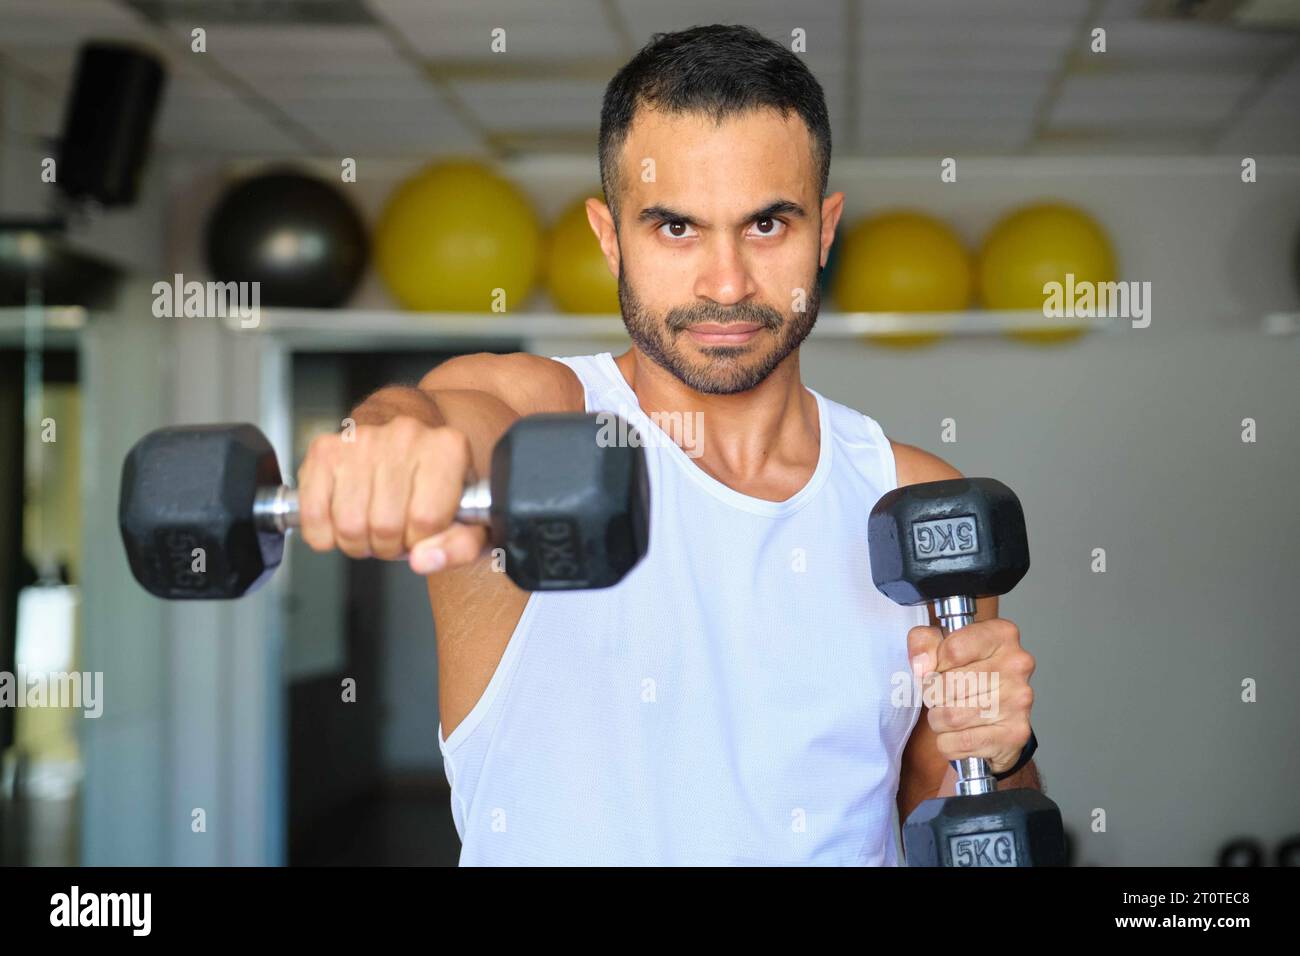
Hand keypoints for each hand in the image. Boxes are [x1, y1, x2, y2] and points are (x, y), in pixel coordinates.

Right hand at [295, 416, 488, 575]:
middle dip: (390, 544)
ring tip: (373, 525)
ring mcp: (361, 439)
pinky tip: (342, 522)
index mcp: (447, 448)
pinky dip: (324, 534)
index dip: (422, 540)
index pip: (426, 520)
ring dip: (359, 541)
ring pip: (349, 524)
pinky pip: (314, 515)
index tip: (423, 531)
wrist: (409, 441)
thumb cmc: (440, 484)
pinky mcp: (324, 449)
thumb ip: (461, 546)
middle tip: (396, 531)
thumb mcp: (471, 518)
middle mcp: (404, 435)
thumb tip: (423, 560)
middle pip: (385, 525)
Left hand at [907, 618, 1034, 774]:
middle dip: (933, 695)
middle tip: (940, 697)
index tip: (938, 669)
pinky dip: (949, 743)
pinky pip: (962, 743)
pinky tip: (959, 734)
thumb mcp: (940, 645)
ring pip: (951, 717)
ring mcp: (1019, 700)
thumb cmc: (967, 673)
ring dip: (939, 720)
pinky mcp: (1016, 733)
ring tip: (949, 714)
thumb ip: (922, 641)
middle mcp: (1017, 665)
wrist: (996, 714)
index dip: (934, 664)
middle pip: (949, 685)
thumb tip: (923, 665)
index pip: (951, 649)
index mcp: (1002, 634)